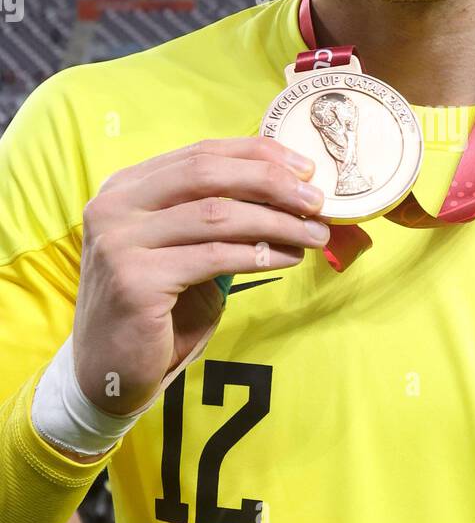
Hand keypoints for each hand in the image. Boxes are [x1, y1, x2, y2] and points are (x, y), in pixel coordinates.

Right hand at [73, 136, 328, 415]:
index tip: (304, 167)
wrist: (111, 369)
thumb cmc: (158, 307)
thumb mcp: (184, 248)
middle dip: (271, 182)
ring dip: (276, 222)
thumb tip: (289, 189)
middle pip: (207, 174)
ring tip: (314, 234)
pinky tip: (287, 258)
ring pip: (217, 215)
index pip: (200, 153)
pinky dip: (259, 254)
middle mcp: (114, 206)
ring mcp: (120, 242)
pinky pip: (214, 257)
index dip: (257, 154)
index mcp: (126, 188)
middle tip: (316, 199)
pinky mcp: (135, 280)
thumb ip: (216, 214)